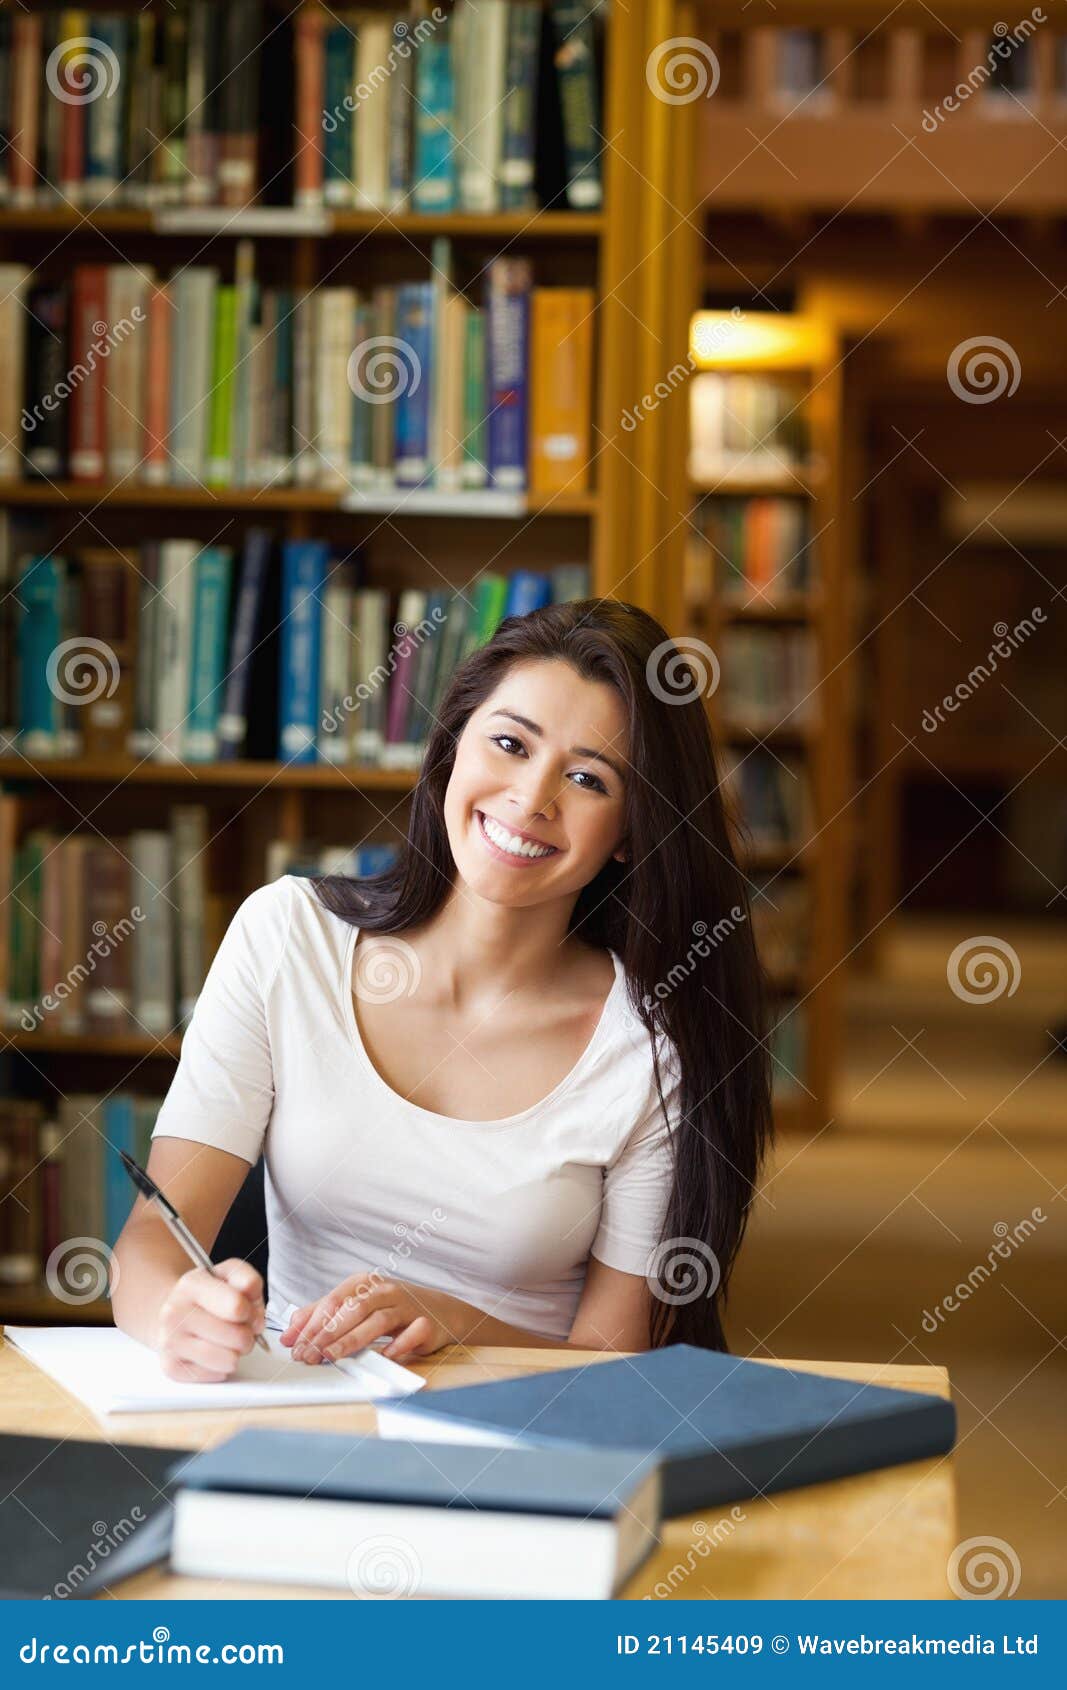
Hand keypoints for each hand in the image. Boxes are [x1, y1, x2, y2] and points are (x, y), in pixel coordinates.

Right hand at [156, 1258, 265, 1382]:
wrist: (173, 1312)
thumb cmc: (208, 1296)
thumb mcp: (229, 1275)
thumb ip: (249, 1281)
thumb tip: (253, 1305)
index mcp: (191, 1284)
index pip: (237, 1306)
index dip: (251, 1312)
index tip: (246, 1311)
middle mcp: (175, 1313)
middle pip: (238, 1337)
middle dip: (248, 1335)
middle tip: (240, 1329)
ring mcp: (170, 1341)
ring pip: (229, 1361)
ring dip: (236, 1354)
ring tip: (228, 1342)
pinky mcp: (171, 1367)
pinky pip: (216, 1376)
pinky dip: (221, 1368)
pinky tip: (213, 1352)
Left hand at [280, 1275, 470, 1363]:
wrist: (439, 1311)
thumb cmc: (393, 1309)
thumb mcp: (357, 1306)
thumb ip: (324, 1315)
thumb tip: (291, 1330)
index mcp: (364, 1283)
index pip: (332, 1301)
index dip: (311, 1323)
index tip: (294, 1344)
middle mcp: (384, 1291)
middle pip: (352, 1310)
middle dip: (326, 1334)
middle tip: (308, 1355)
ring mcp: (407, 1306)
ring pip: (377, 1321)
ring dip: (352, 1340)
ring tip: (332, 1356)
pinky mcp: (426, 1323)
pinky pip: (412, 1333)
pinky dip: (397, 1345)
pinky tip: (384, 1356)